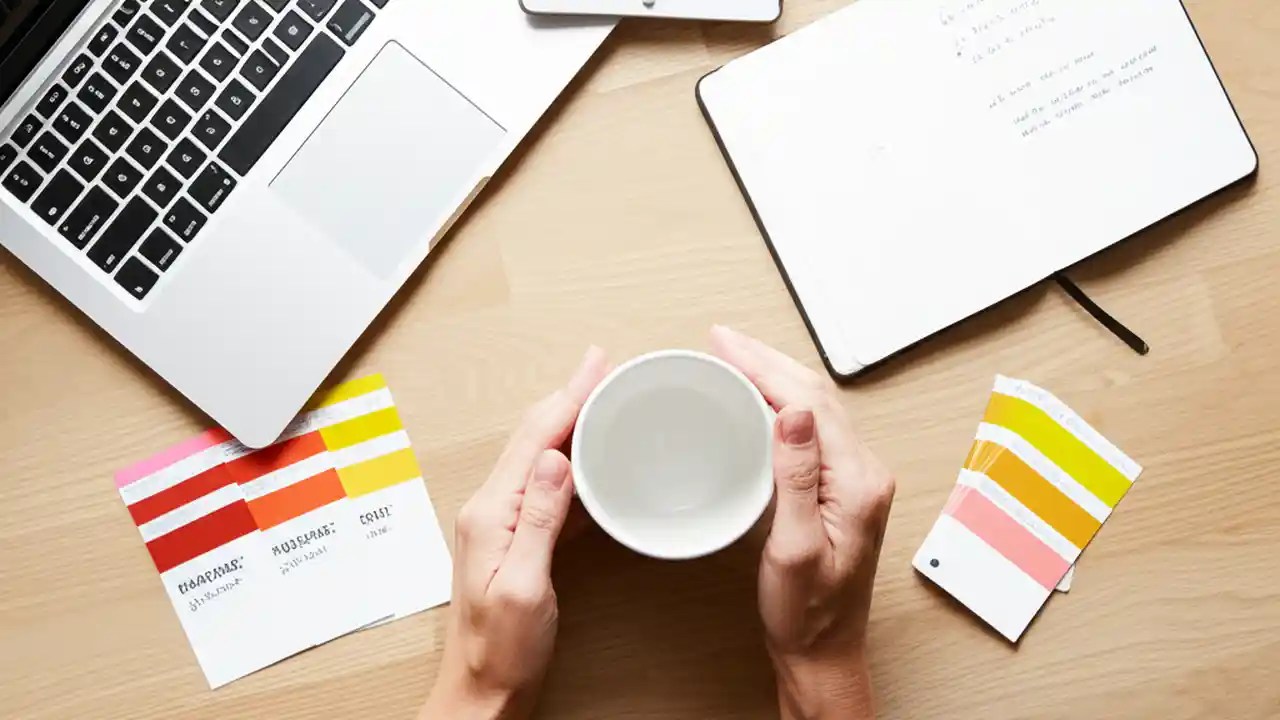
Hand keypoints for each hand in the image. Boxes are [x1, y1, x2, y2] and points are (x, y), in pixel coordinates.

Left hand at [421, 348, 609, 719]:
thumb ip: (540, 520)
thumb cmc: (502, 650)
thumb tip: (557, 459)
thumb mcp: (526, 586)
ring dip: (569, 422)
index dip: (568, 397)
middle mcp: (490, 508)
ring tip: (599, 398)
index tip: (596, 366)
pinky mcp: (513, 538)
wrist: (481, 690)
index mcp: (491, 512)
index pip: (534, 439)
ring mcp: (500, 522)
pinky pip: (544, 485)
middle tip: (603, 367)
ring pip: (538, 455)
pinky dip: (570, 460)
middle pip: (533, 436)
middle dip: (569, 397)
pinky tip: (587, 456)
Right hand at [711, 326, 894, 719]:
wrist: (824, 650)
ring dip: (775, 374)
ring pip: (816, 405)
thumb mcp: (794, 548)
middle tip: (721, 339)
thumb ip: (797, 477)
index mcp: (858, 481)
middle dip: (767, 358)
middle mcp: (865, 472)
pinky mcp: (843, 486)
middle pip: (816, 393)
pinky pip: (814, 426)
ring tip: (735, 356)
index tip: (725, 343)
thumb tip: (795, 412)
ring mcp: (856, 477)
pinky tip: (760, 396)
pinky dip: (782, 399)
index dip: (763, 365)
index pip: (809, 401)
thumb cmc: (807, 612)